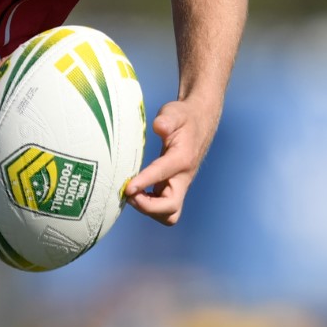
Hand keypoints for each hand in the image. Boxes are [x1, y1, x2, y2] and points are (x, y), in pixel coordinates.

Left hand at [124, 97, 220, 225]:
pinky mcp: (173, 189)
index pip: (162, 174)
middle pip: (171, 207)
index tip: (127, 188)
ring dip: (149, 210)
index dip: (144, 182)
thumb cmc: (183, 118)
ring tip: (131, 195)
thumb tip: (159, 127)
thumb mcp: (175, 112)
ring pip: (169, 215)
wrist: (199, 124)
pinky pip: (163, 209)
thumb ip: (167, 119)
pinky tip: (136, 193)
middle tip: (128, 193)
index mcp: (183, 159)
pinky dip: (149, 207)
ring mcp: (179, 186)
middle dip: (148, 207)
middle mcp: (183, 178)